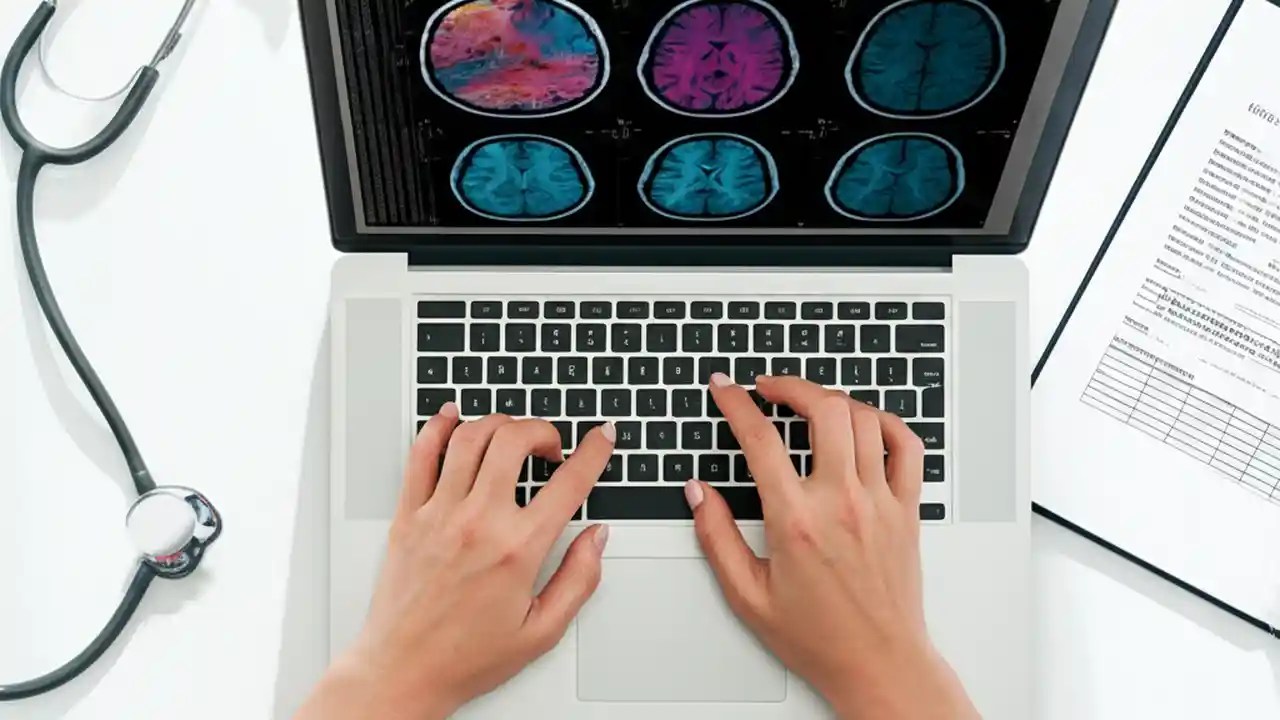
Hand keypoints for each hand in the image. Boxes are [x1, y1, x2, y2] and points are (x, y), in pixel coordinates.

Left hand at [296, 404, 613, 719]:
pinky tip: (452, 418)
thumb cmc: (466, 657)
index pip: (569, 482)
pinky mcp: (408, 515)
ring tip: (511, 436)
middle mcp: (478, 522)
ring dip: (499, 423)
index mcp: (517, 549)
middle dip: (544, 430)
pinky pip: (421, 453)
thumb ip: (579, 579)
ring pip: (471, 436)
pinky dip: (439, 425)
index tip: (601, 438)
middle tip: (551, 447)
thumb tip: (597, 538)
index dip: (594, 451)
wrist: (403, 671)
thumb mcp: (542, 630)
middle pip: (515, 439)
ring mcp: (439, 513)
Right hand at [690, 374, 977, 719]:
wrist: (879, 664)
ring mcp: (879, 502)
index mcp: (796, 521)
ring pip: (863, 419)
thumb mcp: (747, 596)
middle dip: (791, 385)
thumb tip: (699, 493)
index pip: (761, 439)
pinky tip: (865, 424)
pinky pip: (906, 446)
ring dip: (833, 400)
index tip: (725, 389)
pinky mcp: (907, 510)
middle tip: (770, 387)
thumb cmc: (818, 637)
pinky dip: (886, 423)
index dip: (736, 403)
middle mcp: (841, 502)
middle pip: (823, 409)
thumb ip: (717, 537)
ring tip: (811, 404)